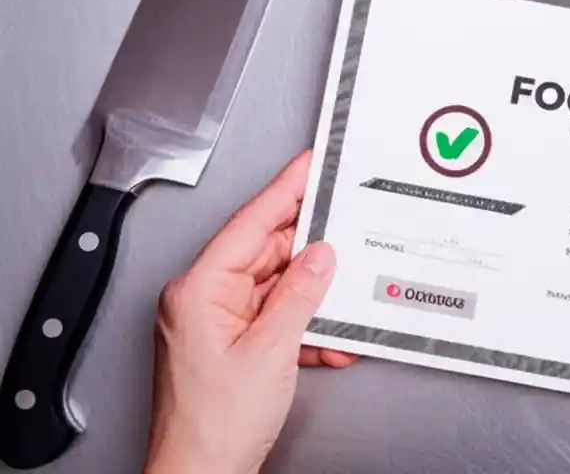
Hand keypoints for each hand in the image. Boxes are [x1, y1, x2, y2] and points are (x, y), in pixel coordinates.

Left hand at [144, 151, 356, 473]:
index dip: (285, 191)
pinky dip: (305, 330)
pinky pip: (275, 320)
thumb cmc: (212, 426)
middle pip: (267, 256)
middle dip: (312, 259)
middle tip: (347, 239)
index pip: (250, 224)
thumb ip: (301, 294)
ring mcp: (215, 324)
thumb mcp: (272, 350)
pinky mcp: (230, 346)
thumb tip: (320, 256)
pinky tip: (325, 342)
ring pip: (277, 290)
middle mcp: (201, 301)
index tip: (309, 166)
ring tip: (339, 314)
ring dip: (314, 304)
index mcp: (198, 290)